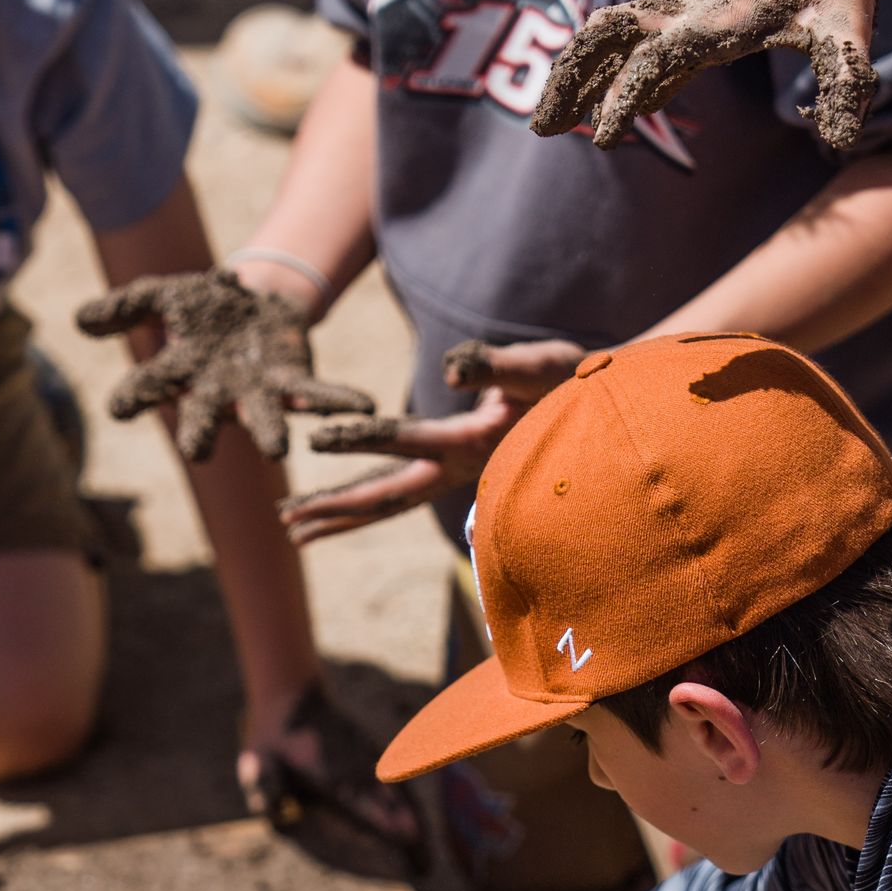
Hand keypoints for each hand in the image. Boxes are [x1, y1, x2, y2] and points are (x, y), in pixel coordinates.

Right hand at [75, 269, 372, 461]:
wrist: (253, 301)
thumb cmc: (202, 307)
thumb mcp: (163, 295)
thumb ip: (126, 307)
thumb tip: (79, 321)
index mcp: (180, 376)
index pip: (150, 387)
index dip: (135, 398)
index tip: (119, 409)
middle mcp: (216, 394)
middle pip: (204, 417)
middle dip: (202, 434)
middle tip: (197, 454)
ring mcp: (257, 393)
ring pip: (262, 418)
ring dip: (269, 433)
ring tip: (277, 450)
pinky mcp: (294, 382)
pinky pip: (318, 396)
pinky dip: (340, 402)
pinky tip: (366, 407)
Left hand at [284, 337, 584, 544]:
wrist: (606, 412)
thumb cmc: (576, 383)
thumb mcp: (541, 363)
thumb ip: (495, 362)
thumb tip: (452, 367)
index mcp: (473, 443)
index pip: (407, 440)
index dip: (362, 437)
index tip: (316, 441)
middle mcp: (460, 470)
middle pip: (387, 497)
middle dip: (335, 508)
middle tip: (284, 522)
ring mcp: (458, 477)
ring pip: (392, 503)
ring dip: (343, 515)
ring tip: (295, 528)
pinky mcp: (459, 472)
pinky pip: (404, 495)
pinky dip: (368, 506)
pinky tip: (341, 509)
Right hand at [532, 0, 884, 156]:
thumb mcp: (850, 26)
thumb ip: (845, 80)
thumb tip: (844, 144)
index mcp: (716, 16)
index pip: (654, 59)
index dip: (624, 97)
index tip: (602, 138)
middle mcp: (689, 10)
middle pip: (608, 38)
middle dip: (570, 79)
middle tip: (540, 128)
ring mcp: (686, 10)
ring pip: (611, 38)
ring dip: (576, 75)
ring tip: (550, 121)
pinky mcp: (693, 15)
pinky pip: (638, 46)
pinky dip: (611, 74)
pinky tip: (605, 108)